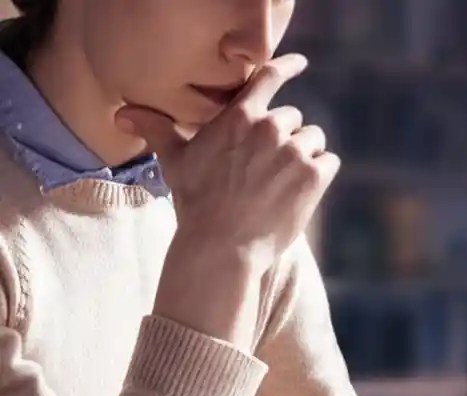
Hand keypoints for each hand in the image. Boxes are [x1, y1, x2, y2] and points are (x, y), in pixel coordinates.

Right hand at [115, 53, 339, 272]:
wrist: (222, 245)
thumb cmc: (197, 203)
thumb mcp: (175, 162)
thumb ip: (158, 130)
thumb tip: (122, 115)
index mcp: (239, 116)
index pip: (267, 77)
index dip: (287, 67)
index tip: (301, 63)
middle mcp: (270, 127)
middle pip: (293, 118)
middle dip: (285, 138)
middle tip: (266, 169)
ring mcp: (294, 149)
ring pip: (314, 139)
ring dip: (304, 156)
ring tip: (281, 183)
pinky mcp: (314, 174)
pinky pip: (329, 162)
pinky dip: (320, 175)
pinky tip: (298, 193)